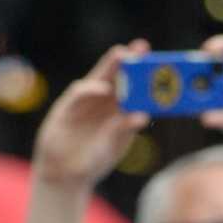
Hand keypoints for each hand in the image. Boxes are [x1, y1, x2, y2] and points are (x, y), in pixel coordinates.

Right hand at [32, 41, 149, 189]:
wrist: (66, 175)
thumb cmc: (93, 158)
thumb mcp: (113, 145)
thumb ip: (125, 129)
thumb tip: (143, 116)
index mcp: (115, 109)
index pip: (130, 85)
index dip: (142, 72)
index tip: (157, 60)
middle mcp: (100, 102)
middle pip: (115, 76)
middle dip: (127, 60)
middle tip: (141, 46)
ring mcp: (83, 103)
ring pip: (97, 79)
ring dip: (109, 66)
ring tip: (123, 55)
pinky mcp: (65, 109)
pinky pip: (78, 94)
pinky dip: (90, 90)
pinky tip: (103, 88)